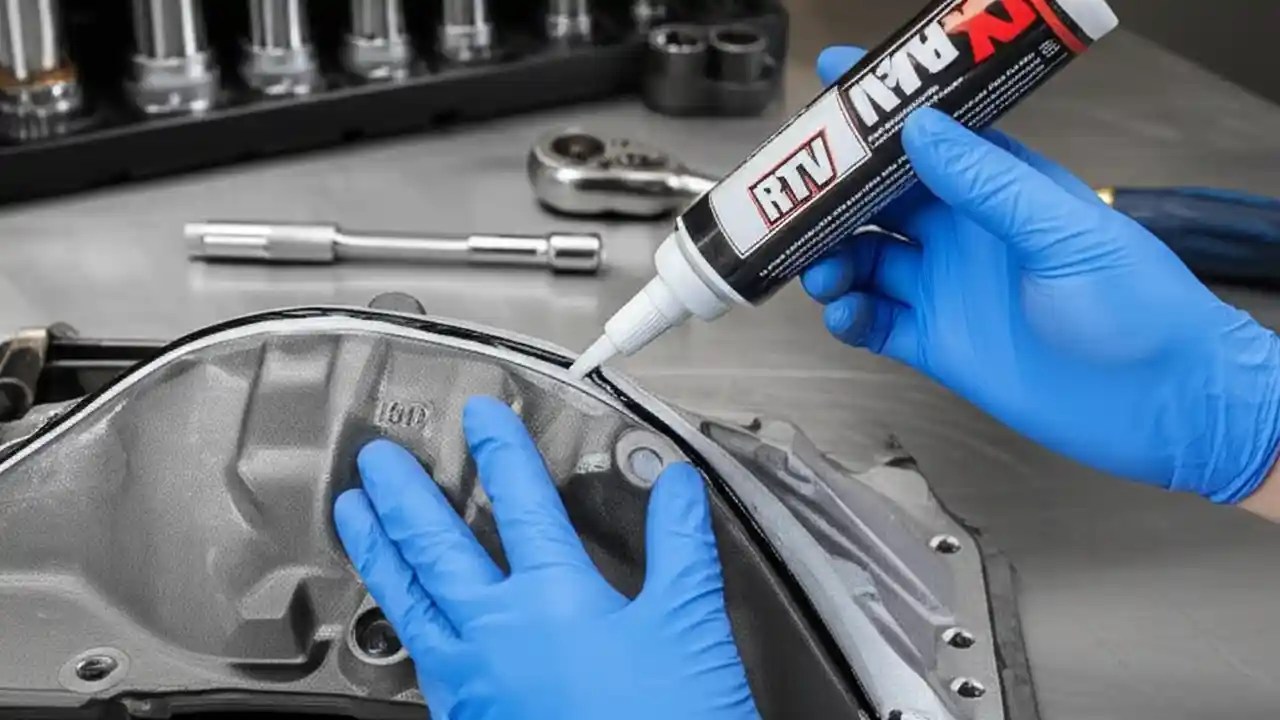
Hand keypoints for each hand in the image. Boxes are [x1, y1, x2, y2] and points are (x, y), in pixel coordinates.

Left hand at [333, 396, 758, 718]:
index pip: (522, 504)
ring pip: (407, 600)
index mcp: (555, 600)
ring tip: (352, 516)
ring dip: (376, 549)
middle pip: (436, 546)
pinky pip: (416, 655)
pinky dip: (396, 617)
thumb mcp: (690, 627)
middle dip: (403, 493)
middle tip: (376, 458)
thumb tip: (677, 485)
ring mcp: (472, 681)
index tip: (481, 415)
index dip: (502, 450)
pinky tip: (397, 612)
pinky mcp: (466, 719)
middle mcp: (498, 634)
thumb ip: (681, 547)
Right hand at [802, 46, 1279, 502]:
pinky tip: (846, 313)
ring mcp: (947, 289)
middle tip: (797, 205)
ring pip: (865, 261)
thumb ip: (988, 184)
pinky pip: (875, 323)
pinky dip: (850, 317)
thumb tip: (922, 130)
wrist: (1161, 406)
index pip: (927, 139)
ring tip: (823, 273)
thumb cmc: (1139, 309)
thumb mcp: (1063, 233)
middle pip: (879, 202)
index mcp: (999, 191)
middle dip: (834, 200)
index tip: (831, 95)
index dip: (877, 120)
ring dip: (832, 260)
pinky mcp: (938, 344)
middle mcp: (965, 235)